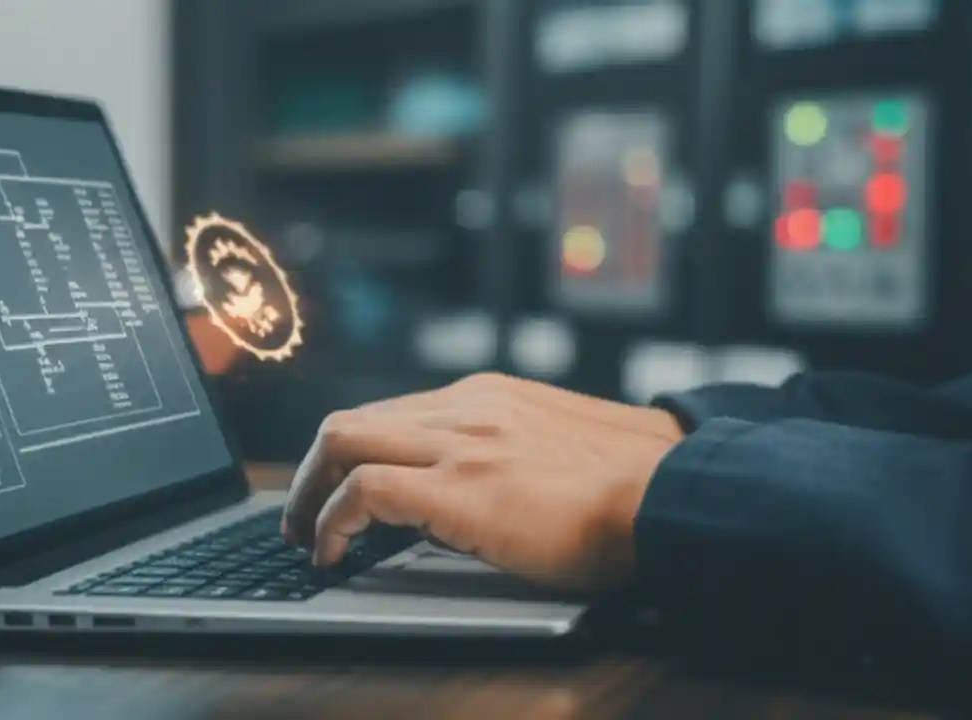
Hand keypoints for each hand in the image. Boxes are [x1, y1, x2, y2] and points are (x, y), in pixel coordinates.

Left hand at [281, 373, 684, 590]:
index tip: (342, 487)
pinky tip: (332, 552)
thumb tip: (489, 487)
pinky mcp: (459, 487)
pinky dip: (332, 521)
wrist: (670, 497)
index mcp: (491, 397)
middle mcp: (467, 408)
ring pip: (342, 441)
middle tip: (302, 513)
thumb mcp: (563, 448)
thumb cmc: (633, 486)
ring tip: (305, 536)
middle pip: (353, 421)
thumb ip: (515, 451)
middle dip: (312, 469)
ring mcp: (461, 443)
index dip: (355, 454)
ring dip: (308, 493)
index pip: (394, 414)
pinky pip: (363, 492)